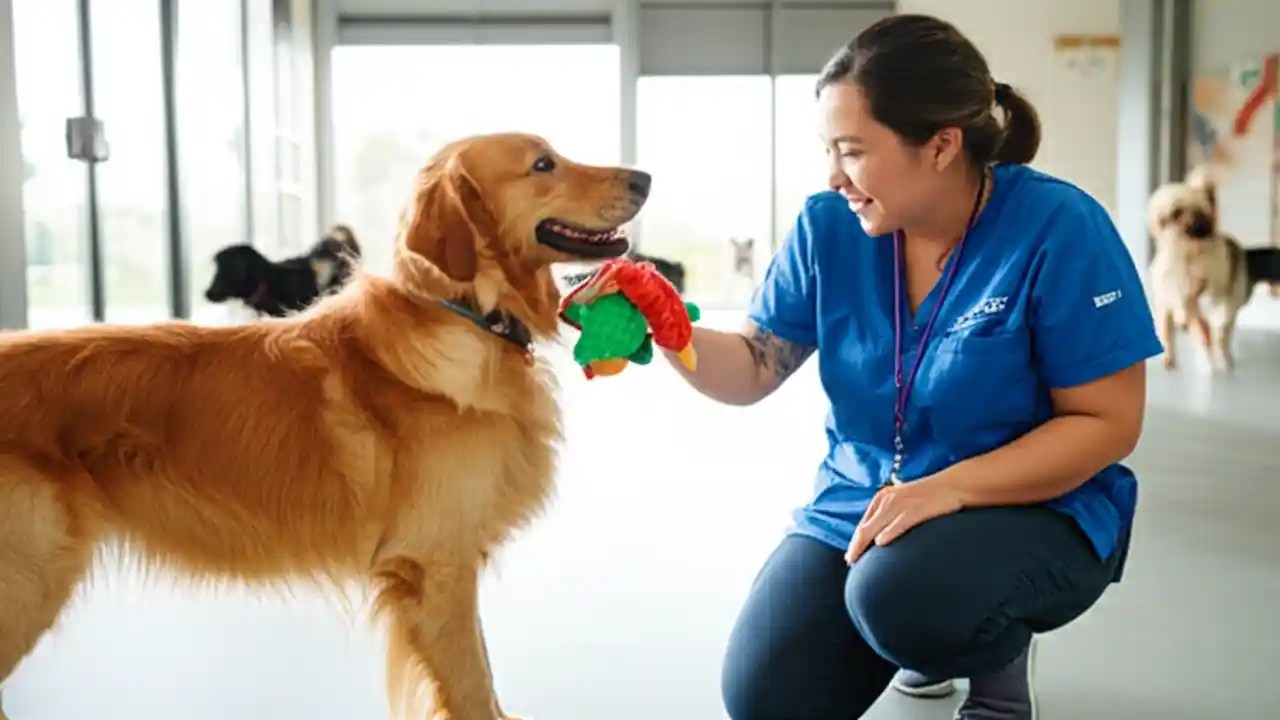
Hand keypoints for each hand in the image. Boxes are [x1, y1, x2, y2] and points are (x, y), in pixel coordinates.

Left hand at [845, 477, 965, 563]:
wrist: (953, 485)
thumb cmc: (928, 498)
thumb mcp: (903, 502)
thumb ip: (889, 516)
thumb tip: (878, 539)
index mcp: (881, 498)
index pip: (863, 524)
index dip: (855, 541)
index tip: (850, 556)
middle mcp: (887, 500)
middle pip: (865, 528)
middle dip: (856, 546)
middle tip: (850, 562)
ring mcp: (901, 504)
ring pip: (876, 527)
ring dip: (864, 544)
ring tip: (857, 559)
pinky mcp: (916, 508)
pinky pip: (899, 522)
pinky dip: (889, 532)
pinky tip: (880, 542)